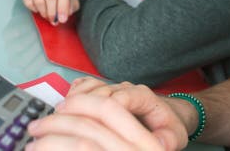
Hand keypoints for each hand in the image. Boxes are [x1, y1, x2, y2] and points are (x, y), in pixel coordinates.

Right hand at [20, 0, 79, 23]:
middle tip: (54, 20)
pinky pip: (28, 1)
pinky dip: (34, 9)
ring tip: (47, 15)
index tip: (62, 19)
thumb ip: (72, 5)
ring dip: (43, 12)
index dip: (63, 6)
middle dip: (52, 11)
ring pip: (38, 0)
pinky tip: (39, 8)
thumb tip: (66, 12)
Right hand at [26, 78, 187, 150]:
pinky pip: (85, 84)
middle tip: (60, 120)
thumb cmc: (166, 128)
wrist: (166, 114)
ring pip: (89, 86)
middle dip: (80, 105)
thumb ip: (166, 141)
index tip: (86, 124)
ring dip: (73, 99)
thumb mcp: (173, 137)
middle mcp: (126, 88)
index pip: (121, 98)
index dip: (103, 108)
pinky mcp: (104, 88)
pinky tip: (62, 103)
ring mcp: (113, 86)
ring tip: (57, 115)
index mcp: (144, 97)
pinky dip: (73, 92)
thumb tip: (156, 147)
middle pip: (100, 91)